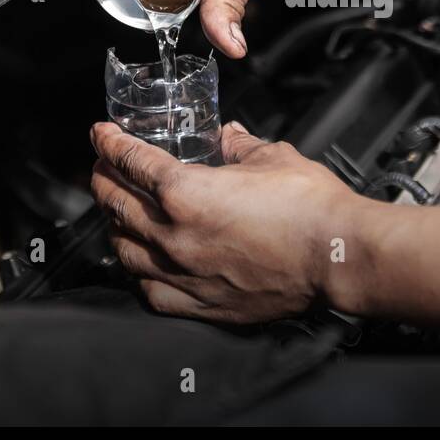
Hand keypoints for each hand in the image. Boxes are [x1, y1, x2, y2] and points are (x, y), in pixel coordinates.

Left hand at [89, 120, 365, 322]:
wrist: (338, 257)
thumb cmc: (312, 208)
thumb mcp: (273, 157)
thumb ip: (241, 146)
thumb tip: (230, 137)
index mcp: (186, 192)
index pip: (130, 161)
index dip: (110, 143)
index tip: (101, 135)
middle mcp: (175, 235)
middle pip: (116, 204)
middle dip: (103, 179)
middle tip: (103, 167)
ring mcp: (183, 274)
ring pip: (125, 250)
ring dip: (115, 225)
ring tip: (118, 212)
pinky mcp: (199, 304)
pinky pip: (149, 291)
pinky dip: (138, 272)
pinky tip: (142, 263)